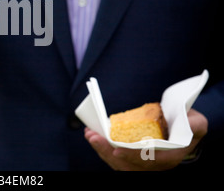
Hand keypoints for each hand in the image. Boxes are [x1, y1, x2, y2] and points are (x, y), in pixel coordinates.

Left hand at [84, 108, 207, 170]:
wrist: (184, 128)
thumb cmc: (189, 124)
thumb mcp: (196, 122)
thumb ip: (193, 123)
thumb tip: (187, 121)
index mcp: (170, 157)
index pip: (149, 161)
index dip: (133, 157)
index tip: (117, 151)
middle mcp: (155, 165)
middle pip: (128, 165)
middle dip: (108, 152)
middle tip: (93, 137)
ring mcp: (143, 163)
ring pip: (119, 163)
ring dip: (102, 150)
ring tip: (89, 134)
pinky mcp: (133, 157)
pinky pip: (116, 158)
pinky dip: (103, 148)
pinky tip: (93, 136)